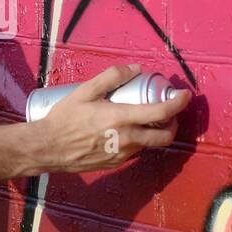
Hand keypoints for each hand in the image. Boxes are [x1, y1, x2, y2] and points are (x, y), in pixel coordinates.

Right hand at [33, 64, 191, 174]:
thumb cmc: (64, 118)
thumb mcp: (85, 91)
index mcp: (122, 118)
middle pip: (165, 136)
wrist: (47, 148)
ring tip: (144, 118)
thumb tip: (136, 68)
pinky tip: (125, 131)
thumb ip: (112, 77)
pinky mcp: (115, 163)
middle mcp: (127, 139)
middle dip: (173, 124)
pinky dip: (138, 140)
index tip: (184, 95)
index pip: (161, 112)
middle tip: (169, 112)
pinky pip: (134, 151)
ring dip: (154, 132)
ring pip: (149, 144)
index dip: (178, 103)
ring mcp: (122, 154)